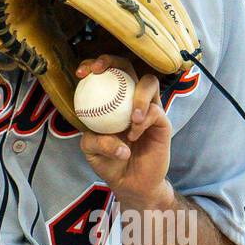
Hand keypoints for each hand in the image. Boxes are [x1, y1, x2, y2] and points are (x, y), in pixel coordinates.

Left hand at [76, 54, 172, 207]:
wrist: (130, 183)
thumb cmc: (109, 161)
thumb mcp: (91, 150)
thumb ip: (94, 140)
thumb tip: (111, 134)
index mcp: (111, 100)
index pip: (106, 72)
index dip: (94, 64)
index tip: (81, 72)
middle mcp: (130, 98)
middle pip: (127, 65)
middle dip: (112, 60)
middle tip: (99, 71)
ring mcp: (148, 108)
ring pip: (149, 82)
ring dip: (138, 96)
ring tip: (131, 117)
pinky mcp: (162, 122)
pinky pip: (156, 112)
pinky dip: (143, 122)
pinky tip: (133, 135)